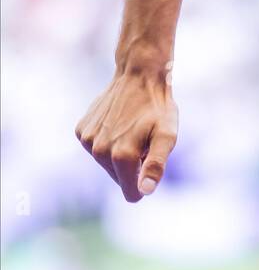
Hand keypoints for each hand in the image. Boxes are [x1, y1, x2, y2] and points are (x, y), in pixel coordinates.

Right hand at [75, 65, 177, 201]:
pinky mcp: (80, 131)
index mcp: (122, 156)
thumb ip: (156, 166)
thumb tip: (145, 191)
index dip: (144, 184)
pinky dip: (107, 141)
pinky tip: (117, 123)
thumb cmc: (157, 108)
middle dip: (133, 166)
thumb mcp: (167, 136)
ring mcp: (87, 140)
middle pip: (119, 178)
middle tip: (143, 141)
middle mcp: (100, 151)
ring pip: (107, 164)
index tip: (150, 162)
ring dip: (120, 153)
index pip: (132, 193)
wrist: (138, 76)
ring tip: (131, 131)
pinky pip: (96, 148)